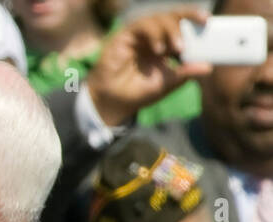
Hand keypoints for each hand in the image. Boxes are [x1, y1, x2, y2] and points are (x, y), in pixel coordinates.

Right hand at [85, 8, 211, 127]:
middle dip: (189, 16)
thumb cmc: (138, 91)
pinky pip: (140, 26)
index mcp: (165, 43)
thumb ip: (186, 73)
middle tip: (203, 23)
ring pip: (158, 18)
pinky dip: (153, 34)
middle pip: (173, 15)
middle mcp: (152, 35)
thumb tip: (208, 67)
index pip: (182, 24)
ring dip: (171, 29)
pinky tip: (159, 49)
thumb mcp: (167, 83)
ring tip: (177, 47)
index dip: (195, 19)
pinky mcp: (123, 37)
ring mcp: (138, 35)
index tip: (209, 21)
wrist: (113, 103)